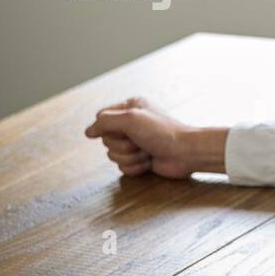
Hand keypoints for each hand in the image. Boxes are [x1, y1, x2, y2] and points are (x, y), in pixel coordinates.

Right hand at [84, 97, 224, 178]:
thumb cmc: (162, 132)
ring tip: (148, 152)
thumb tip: (88, 132)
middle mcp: (131, 124)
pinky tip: (149, 162)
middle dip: (123, 144)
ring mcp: (136, 143)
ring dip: (131, 156)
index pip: (101, 118)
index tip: (124, 129)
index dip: (107, 127)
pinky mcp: (140, 159)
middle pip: (106, 139)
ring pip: (113, 155)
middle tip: (141, 142)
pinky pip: (123, 167)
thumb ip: (105, 121)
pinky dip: (135, 167)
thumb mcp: (130, 119)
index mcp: (130, 108)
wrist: (186, 153)